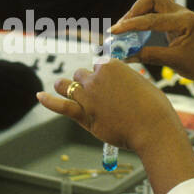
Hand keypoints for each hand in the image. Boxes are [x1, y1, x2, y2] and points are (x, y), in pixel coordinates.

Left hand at [38, 61, 177, 154]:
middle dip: (86, 83)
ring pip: (67, 85)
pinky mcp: (83, 115)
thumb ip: (124, 81)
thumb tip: (118, 85)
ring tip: (63, 88)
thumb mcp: (142, 84)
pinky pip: (60, 105)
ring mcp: (88, 96)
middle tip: (98, 95)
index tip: (107, 84)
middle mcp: (96, 77)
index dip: (102, 76)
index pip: (98, 65)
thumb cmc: (154, 108)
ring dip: (65, 86)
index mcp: (111, 65)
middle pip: (81, 75)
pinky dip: (48, 101)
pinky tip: (39, 96)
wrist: (153, 128)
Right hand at [108, 0, 193, 82]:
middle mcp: (182, 12)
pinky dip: (144, 16)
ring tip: (126, 27)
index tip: (114, 31)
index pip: (152, 18)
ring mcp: (179, 13)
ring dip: (138, 11)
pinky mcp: (175, 18)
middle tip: (121, 27)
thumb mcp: (175, 62)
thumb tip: (126, 56)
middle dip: (134, 10)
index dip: (131, 25)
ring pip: (154, 0)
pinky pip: (156, 9)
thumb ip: (150, 56)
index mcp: (184, 21)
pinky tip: (136, 28)